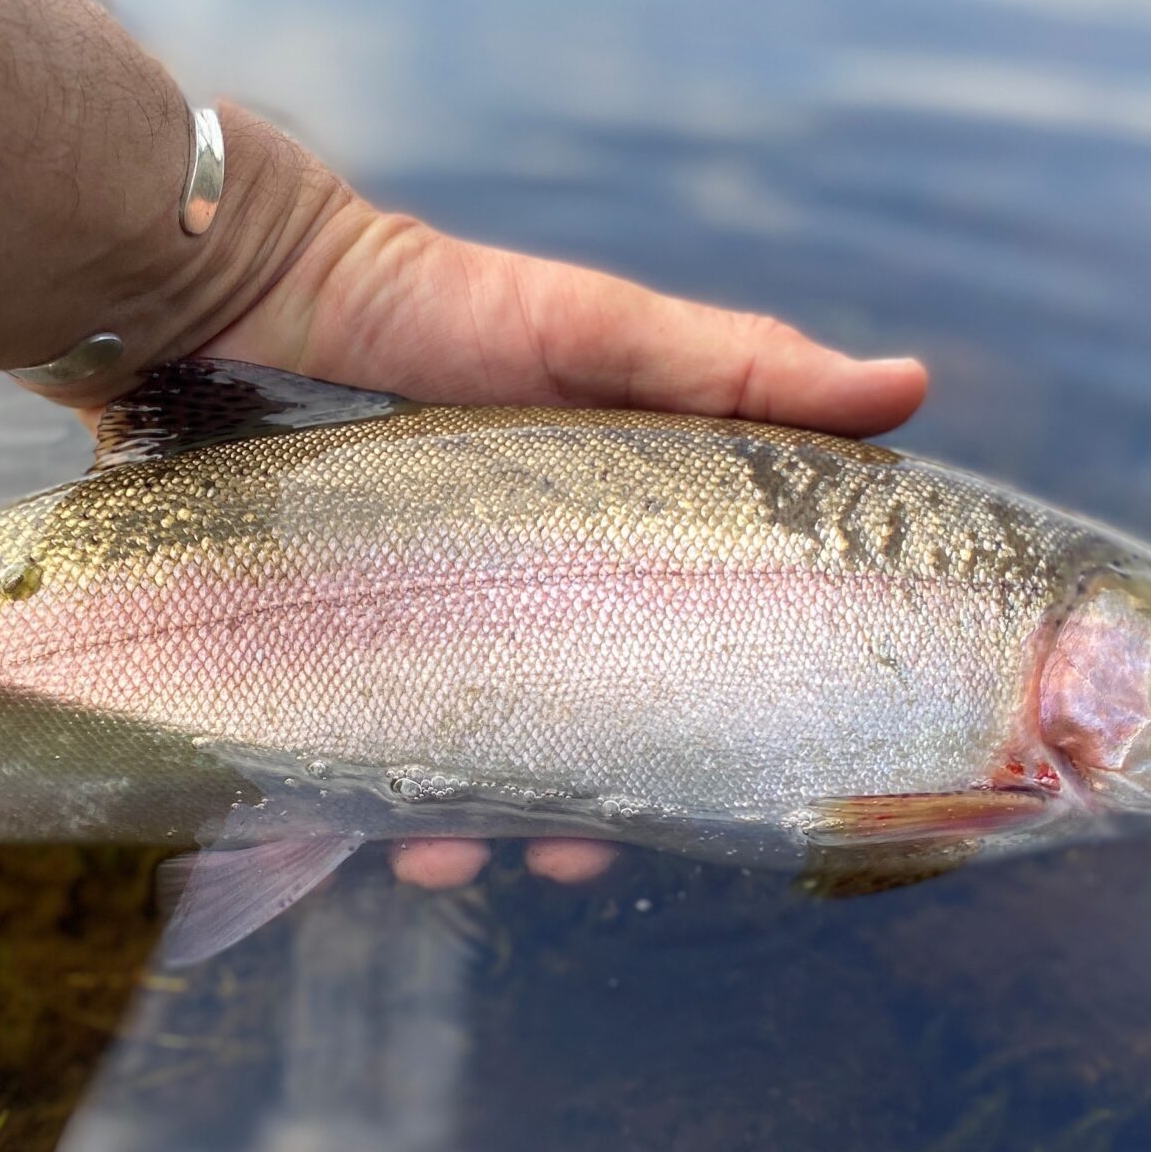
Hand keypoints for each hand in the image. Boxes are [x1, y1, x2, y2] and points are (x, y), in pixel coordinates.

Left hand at [195, 175, 930, 888]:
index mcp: (594, 553)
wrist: (239, 295)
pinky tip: (384, 839)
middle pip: (567, 741)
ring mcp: (407, 640)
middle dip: (580, 812)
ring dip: (474, 832)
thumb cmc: (431, 300)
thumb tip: (911, 387)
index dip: (697, 736)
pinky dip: (371, 815)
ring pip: (460, 772)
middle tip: (576, 849)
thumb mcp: (598, 328)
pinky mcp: (312, 659)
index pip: (668, 663)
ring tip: (458, 857)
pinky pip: (350, 766)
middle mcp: (509, 610)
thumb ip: (739, 372)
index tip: (718, 793)